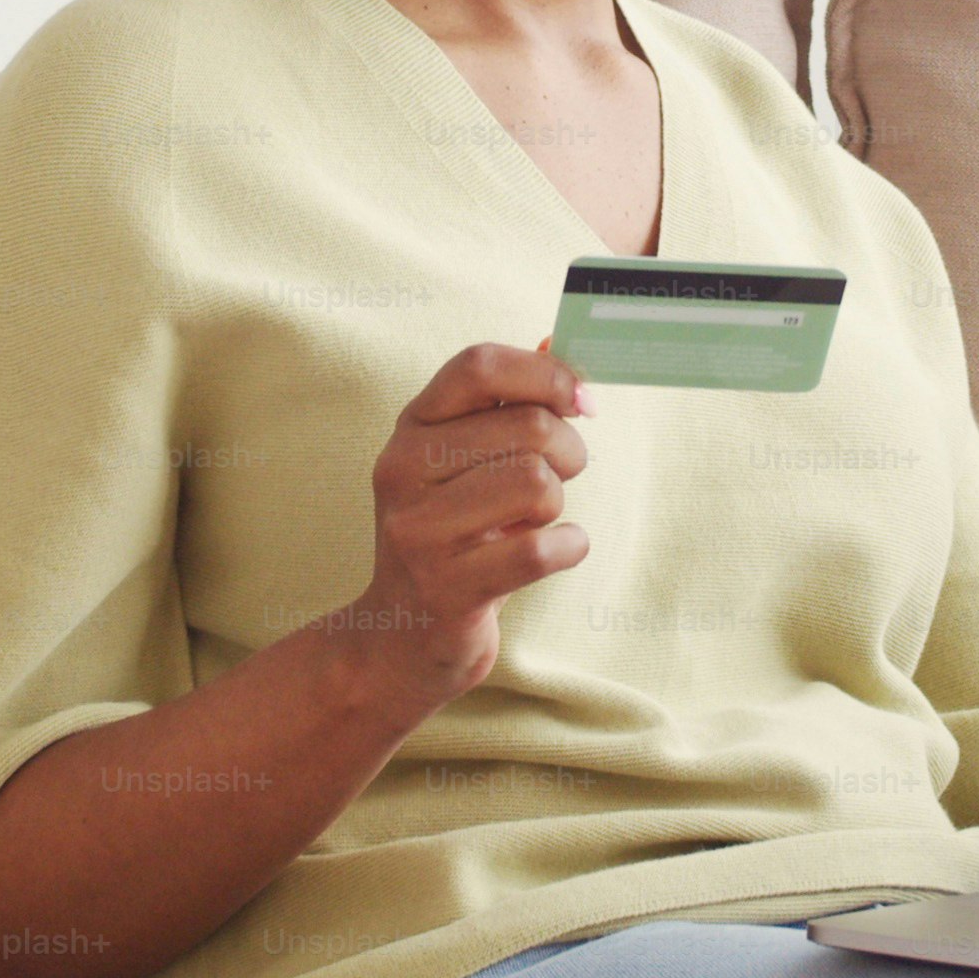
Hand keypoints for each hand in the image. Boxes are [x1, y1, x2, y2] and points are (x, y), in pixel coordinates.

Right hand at [327, 338, 593, 711]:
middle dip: (569, 452)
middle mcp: (403, 469)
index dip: (545, 374)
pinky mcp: (447, 587)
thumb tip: (559, 340)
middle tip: (559, 478)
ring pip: (537, 484)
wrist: (398, 637)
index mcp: (411, 426)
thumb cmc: (451, 535)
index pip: (479, 365)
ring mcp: (418, 531)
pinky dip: (568, 549)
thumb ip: (509, 401)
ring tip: (536, 522)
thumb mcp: (465, 461)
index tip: (580, 400)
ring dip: (560, 505)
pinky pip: (540, 551)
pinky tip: (554, 552)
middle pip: (529, 427)